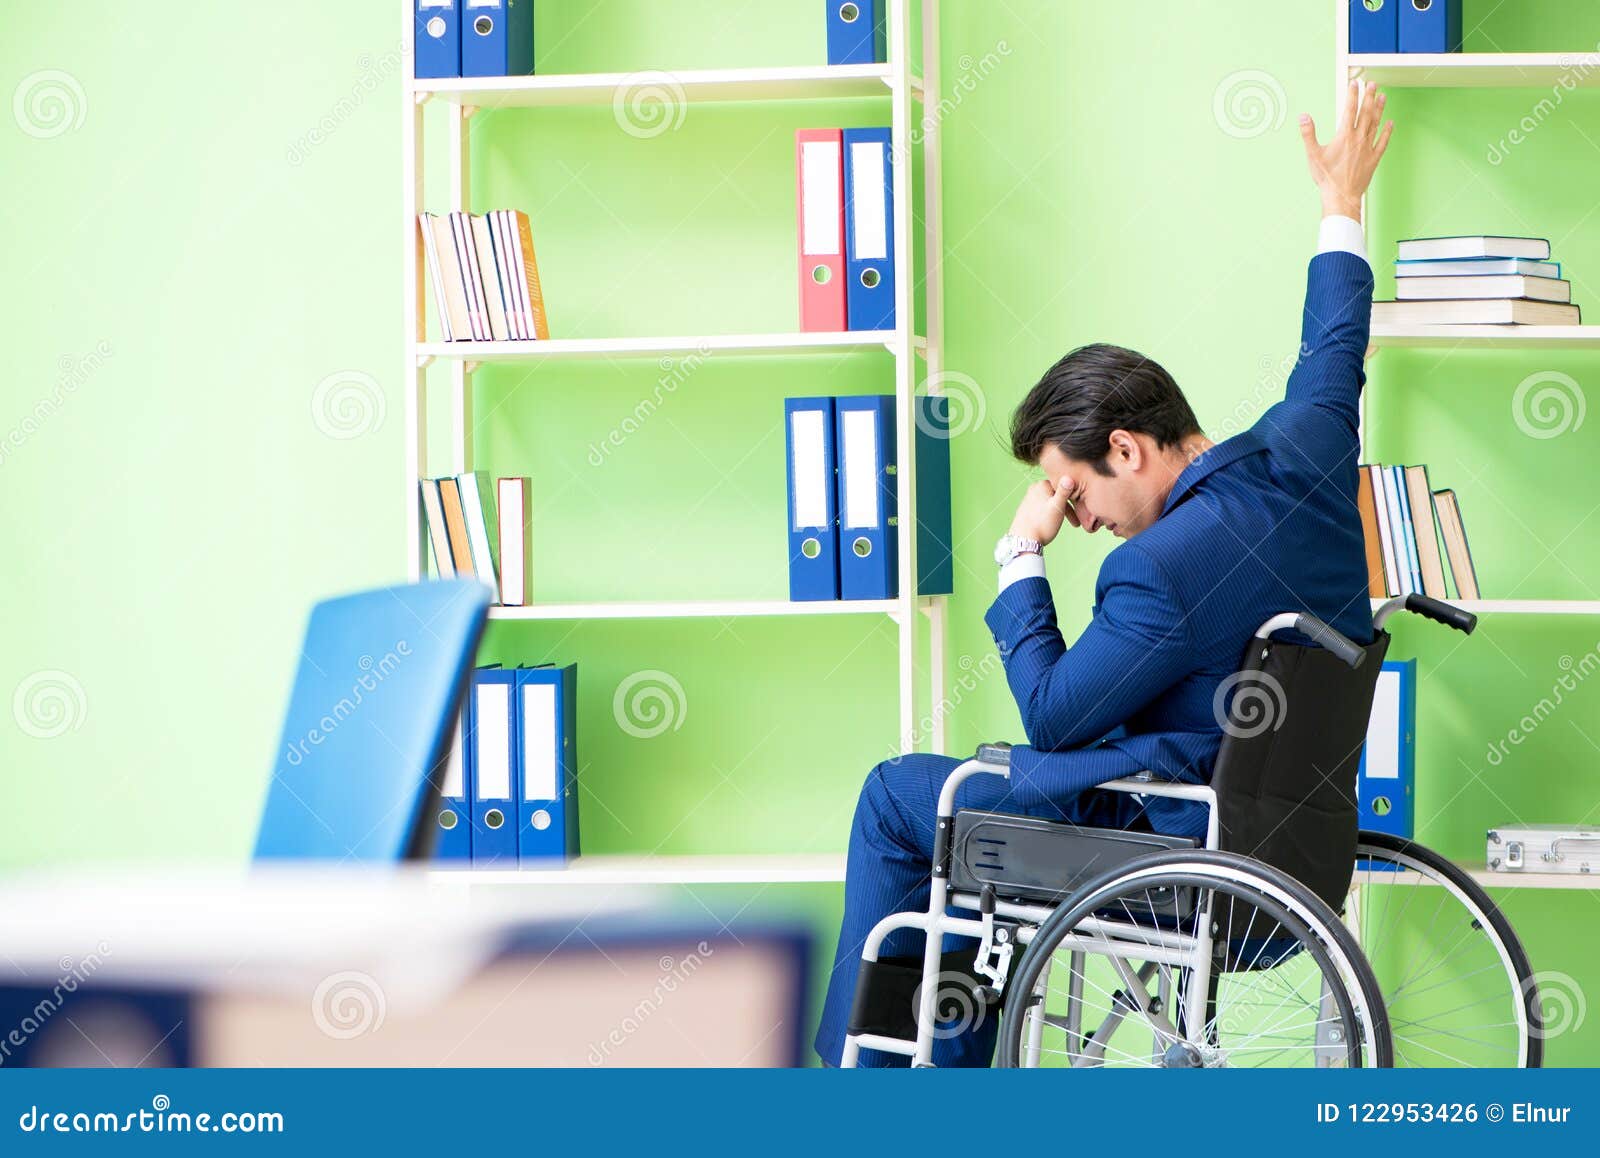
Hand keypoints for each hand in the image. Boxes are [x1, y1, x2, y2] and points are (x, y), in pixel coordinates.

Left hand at [1009, 478, 1079, 546]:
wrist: (1024, 540)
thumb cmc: (1043, 524)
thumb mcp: (1057, 507)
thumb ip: (1063, 491)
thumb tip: (1069, 476)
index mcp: (1042, 485)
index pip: (1064, 488)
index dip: (1074, 501)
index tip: (1081, 513)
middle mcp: (1033, 488)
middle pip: (1057, 496)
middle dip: (1068, 509)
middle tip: (1076, 524)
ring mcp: (1028, 498)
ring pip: (1051, 503)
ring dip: (1060, 513)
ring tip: (1063, 525)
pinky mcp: (1025, 508)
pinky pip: (1043, 508)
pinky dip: (1050, 514)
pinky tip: (1051, 524)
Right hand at [1300, 79, 1392, 220]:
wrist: (1341, 196)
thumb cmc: (1327, 178)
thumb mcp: (1313, 155)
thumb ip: (1308, 134)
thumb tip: (1303, 117)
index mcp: (1344, 136)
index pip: (1349, 110)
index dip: (1352, 95)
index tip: (1355, 84)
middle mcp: (1358, 139)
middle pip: (1366, 113)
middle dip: (1369, 97)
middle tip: (1372, 84)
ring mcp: (1368, 148)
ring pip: (1375, 124)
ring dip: (1379, 109)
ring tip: (1383, 96)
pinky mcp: (1374, 158)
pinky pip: (1383, 142)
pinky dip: (1387, 131)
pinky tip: (1390, 123)